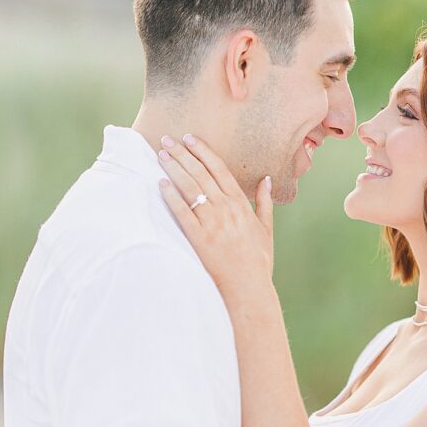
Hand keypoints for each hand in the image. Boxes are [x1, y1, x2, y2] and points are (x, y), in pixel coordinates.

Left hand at [158, 134, 273, 296]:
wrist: (248, 288)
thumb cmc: (257, 261)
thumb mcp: (266, 229)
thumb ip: (264, 202)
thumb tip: (266, 180)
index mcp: (241, 204)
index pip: (219, 169)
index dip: (203, 152)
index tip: (190, 138)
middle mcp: (226, 209)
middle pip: (201, 173)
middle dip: (183, 154)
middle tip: (167, 139)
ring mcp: (212, 223)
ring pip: (190, 188)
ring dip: (174, 169)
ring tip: (161, 154)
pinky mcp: (199, 238)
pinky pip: (182, 213)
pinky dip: (171, 197)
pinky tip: (160, 184)